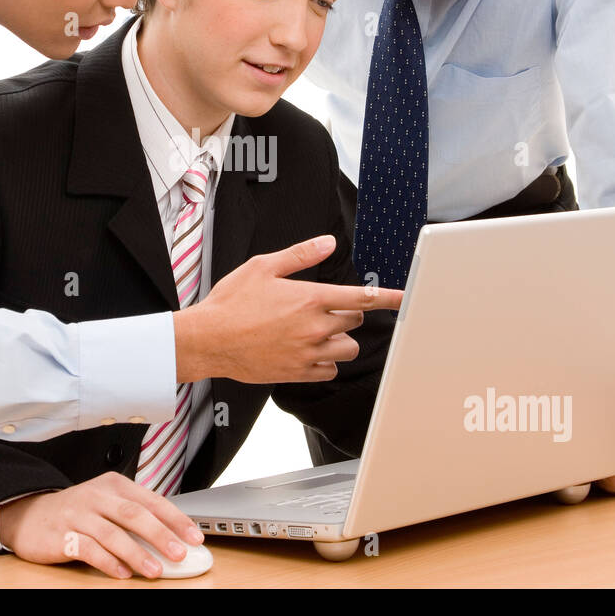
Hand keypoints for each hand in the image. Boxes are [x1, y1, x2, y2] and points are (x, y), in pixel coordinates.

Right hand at [0, 472, 205, 578]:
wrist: (29, 515)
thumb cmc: (77, 511)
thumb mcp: (106, 503)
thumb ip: (134, 515)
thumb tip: (171, 538)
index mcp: (113, 485)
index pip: (151, 500)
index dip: (175, 519)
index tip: (194, 536)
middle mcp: (96, 496)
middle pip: (133, 514)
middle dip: (160, 535)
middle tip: (179, 553)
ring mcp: (77, 515)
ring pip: (112, 533)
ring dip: (136, 553)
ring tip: (155, 570)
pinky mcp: (61, 535)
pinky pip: (87, 549)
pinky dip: (107, 562)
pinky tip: (122, 573)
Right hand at [173, 234, 404, 383]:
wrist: (208, 340)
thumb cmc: (231, 302)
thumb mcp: (263, 267)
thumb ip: (300, 255)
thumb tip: (327, 242)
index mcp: (309, 298)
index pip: (362, 298)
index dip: (389, 298)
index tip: (406, 298)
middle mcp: (313, 328)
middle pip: (354, 322)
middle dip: (345, 313)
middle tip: (320, 308)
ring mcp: (307, 353)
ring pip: (346, 349)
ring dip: (338, 339)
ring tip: (315, 331)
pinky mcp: (298, 373)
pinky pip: (329, 371)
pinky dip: (325, 362)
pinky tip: (307, 351)